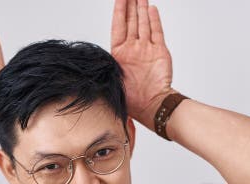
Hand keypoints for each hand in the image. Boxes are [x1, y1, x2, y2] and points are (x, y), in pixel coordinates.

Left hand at [110, 0, 175, 130]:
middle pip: (131, 21)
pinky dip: (154, 20)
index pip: (119, 26)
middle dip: (131, 5)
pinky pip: (156, 32)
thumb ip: (106, 69)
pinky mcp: (160, 52)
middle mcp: (134, 49)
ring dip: (141, 9)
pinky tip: (151, 9)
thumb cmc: (132, 100)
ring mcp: (147, 49)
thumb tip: (89, 67)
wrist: (151, 106)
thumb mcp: (111, 82)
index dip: (119, 11)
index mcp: (120, 54)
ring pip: (144, 23)